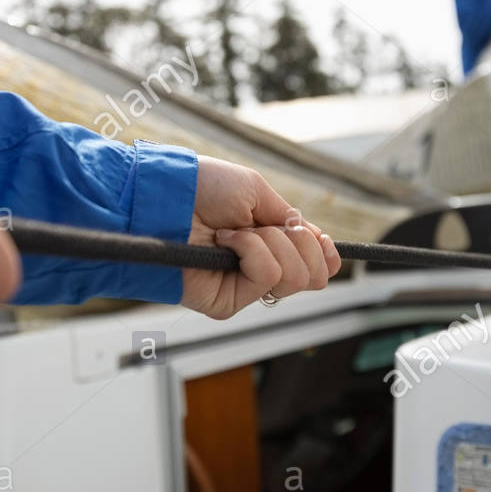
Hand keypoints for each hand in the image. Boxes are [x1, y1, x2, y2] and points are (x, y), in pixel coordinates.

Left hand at [181, 156, 341, 318]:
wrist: (167, 197)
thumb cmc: (203, 188)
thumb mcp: (257, 193)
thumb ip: (290, 220)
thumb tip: (320, 242)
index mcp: (270, 246)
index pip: (315, 266)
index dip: (323, 254)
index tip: (319, 239)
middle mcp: (259, 270)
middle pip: (313, 276)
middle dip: (296, 242)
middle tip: (262, 226)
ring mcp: (243, 289)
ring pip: (293, 278)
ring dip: (269, 243)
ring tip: (234, 232)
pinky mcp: (227, 303)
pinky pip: (266, 277)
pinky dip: (251, 250)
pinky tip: (223, 242)